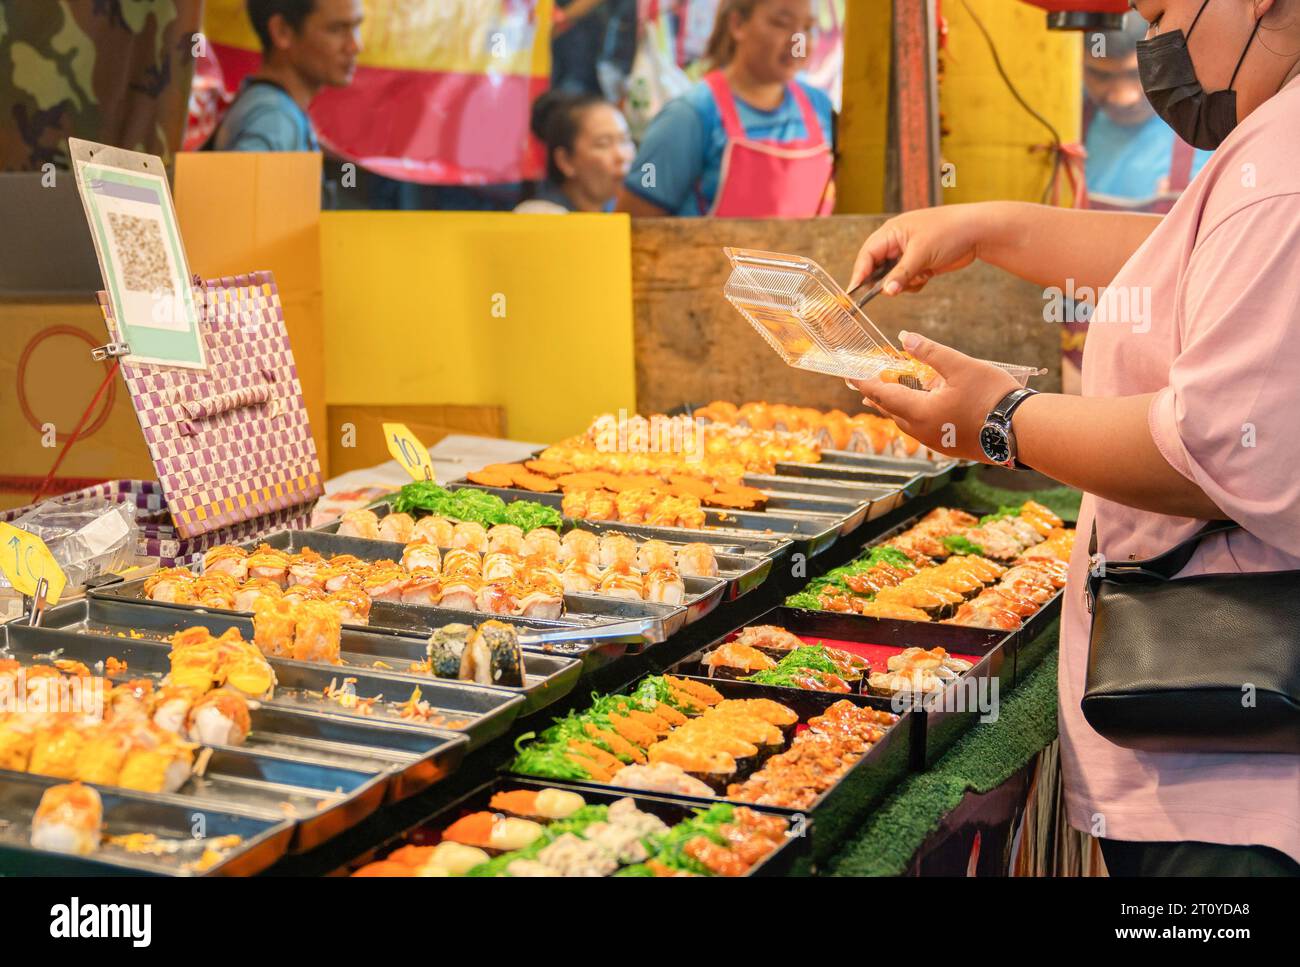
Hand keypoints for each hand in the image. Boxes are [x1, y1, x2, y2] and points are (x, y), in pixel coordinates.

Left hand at [848, 332, 1019, 462]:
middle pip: (891, 411)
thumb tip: (903, 337)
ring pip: (907, 422)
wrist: (1022, 431)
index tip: (849, 375)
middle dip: (878, 396)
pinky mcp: (949, 446)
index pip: (883, 395)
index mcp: (920, 413)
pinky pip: (923, 429)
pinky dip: (915, 415)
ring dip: (896, 406)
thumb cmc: (992, 396)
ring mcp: (936, 442)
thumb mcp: (960, 366)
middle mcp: (922, 432)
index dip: (864, 382)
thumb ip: (929, 352)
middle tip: (865, 384)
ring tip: (890, 394)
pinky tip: (923, 406)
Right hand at [849, 202, 1003, 292]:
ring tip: (920, 276)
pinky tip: (928, 276)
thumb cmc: (949, 231)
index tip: (855, 291)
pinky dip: (915, 283)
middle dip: (885, 281)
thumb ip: (901, 274)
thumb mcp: (921, 253)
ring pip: (893, 278)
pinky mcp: (920, 264)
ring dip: (903, 283)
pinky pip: (907, 281)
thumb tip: (885, 292)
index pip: (867, 254)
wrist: (978, 231)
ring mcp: (908, 254)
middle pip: (877, 268)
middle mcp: (896, 243)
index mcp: (891, 233)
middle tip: (893, 289)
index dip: (860, 273)